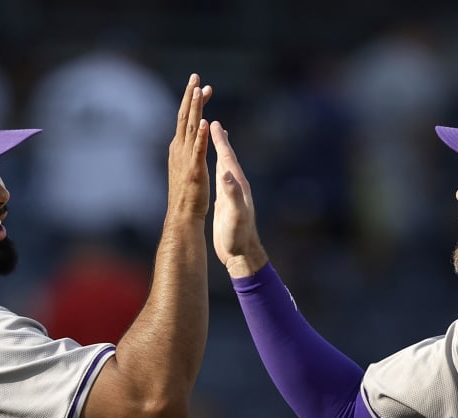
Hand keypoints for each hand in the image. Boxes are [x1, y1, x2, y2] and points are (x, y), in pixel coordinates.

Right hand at [167, 73, 212, 220]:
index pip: (186, 119)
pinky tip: (204, 122)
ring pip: (190, 128)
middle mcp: (180, 150)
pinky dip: (200, 136)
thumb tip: (197, 134)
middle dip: (191, 96)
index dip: (192, 101)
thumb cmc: (187, 197)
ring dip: (195, 108)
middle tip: (196, 76)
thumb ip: (193, 150)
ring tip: (199, 90)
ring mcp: (187, 160)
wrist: (183, 217)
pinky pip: (198, 150)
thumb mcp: (189, 167)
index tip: (200, 85)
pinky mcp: (195, 171)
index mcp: (181, 148)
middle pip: (185, 117)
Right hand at [209, 121, 267, 276]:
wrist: (243, 254)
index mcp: (237, 186)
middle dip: (220, 141)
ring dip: (220, 152)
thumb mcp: (235, 215)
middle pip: (227, 158)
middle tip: (214, 124)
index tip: (214, 124)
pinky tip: (217, 169)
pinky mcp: (227, 203)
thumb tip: (225, 173)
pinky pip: (221, 180)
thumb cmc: (238, 237)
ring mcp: (232, 195)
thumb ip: (232, 194)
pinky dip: (217, 169)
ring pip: (225, 167)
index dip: (220, 141)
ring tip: (216, 140)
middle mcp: (236, 187)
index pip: (227, 158)